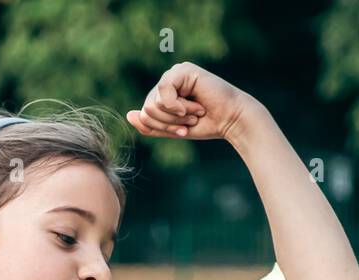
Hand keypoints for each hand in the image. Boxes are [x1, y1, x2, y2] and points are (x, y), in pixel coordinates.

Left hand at [126, 62, 252, 141]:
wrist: (230, 120)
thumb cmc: (204, 125)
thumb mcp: (172, 129)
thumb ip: (150, 125)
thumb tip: (129, 115)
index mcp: (163, 94)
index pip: (145, 113)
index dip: (162, 127)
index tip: (182, 130)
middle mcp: (167, 81)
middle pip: (147, 109)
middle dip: (168, 123)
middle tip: (189, 120)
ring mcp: (175, 73)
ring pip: (154, 103)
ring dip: (175, 116)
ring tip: (195, 112)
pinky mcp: (184, 70)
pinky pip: (164, 92)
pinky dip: (178, 106)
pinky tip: (194, 105)